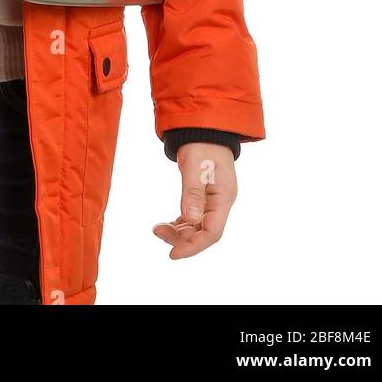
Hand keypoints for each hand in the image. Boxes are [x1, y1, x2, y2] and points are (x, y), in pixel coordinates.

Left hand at [153, 142, 237, 258]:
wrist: (204, 127)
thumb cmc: (202, 143)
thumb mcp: (195, 166)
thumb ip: (192, 192)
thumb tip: (190, 218)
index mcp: (224, 197)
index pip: (212, 232)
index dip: (193, 246)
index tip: (173, 254)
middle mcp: (221, 202)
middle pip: (204, 232)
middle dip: (182, 238)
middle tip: (157, 232)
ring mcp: (213, 199)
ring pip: (198, 225)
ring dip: (179, 231)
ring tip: (158, 228)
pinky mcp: (205, 195)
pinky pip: (194, 216)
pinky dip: (182, 222)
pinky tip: (168, 224)